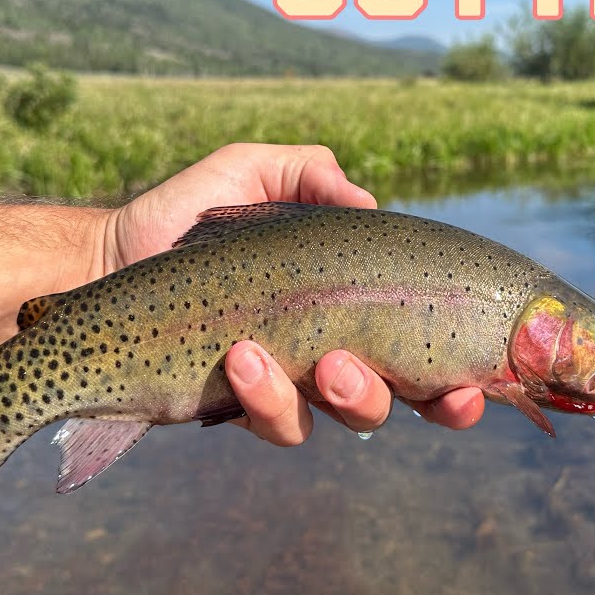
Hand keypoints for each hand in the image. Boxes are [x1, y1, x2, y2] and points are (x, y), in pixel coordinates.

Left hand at [99, 143, 484, 443]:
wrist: (111, 260)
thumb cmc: (187, 214)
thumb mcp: (251, 170)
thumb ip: (309, 171)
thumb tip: (366, 200)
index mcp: (351, 300)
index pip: (426, 339)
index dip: (464, 367)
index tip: (482, 377)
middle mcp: (333, 348)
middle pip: (410, 394)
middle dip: (434, 399)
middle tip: (428, 386)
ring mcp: (291, 383)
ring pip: (353, 415)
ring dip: (354, 394)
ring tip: (320, 363)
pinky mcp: (243, 407)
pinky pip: (281, 424)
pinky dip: (271, 397)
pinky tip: (244, 359)